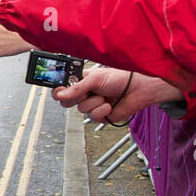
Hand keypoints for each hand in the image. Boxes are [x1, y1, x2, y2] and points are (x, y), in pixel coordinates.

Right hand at [52, 67, 182, 124]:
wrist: (137, 90)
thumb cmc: (119, 78)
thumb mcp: (95, 79)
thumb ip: (77, 88)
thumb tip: (60, 95)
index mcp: (80, 81)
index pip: (61, 87)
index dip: (58, 90)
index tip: (58, 91)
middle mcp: (84, 93)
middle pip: (67, 101)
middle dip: (77, 98)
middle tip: (86, 92)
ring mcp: (92, 104)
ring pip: (81, 109)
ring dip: (94, 102)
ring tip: (105, 95)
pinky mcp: (100, 115)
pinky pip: (93, 117)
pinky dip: (102, 110)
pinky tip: (110, 105)